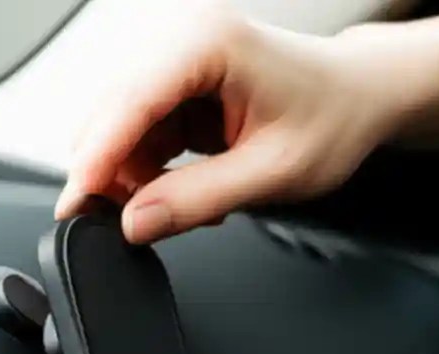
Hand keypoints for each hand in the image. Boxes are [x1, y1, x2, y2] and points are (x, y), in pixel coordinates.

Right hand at [55, 2, 430, 243]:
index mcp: (209, 44)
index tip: (76, 205)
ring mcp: (177, 63)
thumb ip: (199, 199)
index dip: (96, 160)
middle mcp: (184, 42)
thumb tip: (135, 223)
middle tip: (133, 225)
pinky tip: (183, 191)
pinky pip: (139, 135)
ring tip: (185, 208)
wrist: (362, 97)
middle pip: (112, 115)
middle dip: (112, 175)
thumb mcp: (272, 172)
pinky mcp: (176, 87)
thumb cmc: (334, 117)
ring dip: (134, 177)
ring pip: (119, 130)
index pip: (130, 103)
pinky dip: (149, 171)